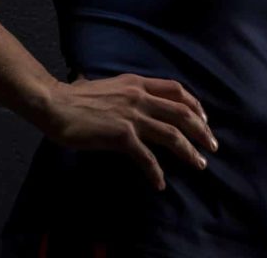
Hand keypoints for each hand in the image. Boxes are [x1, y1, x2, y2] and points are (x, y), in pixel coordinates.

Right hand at [44, 73, 218, 192]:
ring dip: (189, 151)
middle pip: (182, 112)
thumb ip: (110, 87)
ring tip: (199, 164)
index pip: (176, 89)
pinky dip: (156, 172)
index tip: (204, 119)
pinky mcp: (121, 135)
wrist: (53, 104)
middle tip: (212, 146)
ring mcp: (131, 116)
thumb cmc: (70, 96)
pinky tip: (159, 183)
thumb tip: (97, 84)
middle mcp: (138, 96)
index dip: (195, 105)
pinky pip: (147, 157)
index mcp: (135, 83)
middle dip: (202, 130)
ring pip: (172, 134)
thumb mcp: (99, 83)